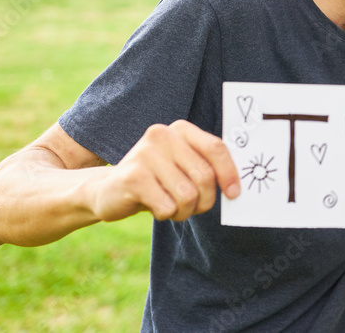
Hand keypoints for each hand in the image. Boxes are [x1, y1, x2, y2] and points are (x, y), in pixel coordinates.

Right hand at [91, 120, 240, 222]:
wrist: (109, 191)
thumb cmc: (157, 182)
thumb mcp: (183, 167)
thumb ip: (207, 168)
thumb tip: (236, 186)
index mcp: (181, 129)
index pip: (216, 148)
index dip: (229, 173)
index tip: (234, 194)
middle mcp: (162, 135)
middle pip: (204, 176)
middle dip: (204, 200)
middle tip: (193, 207)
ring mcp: (145, 154)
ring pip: (187, 195)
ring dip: (184, 211)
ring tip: (170, 206)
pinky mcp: (132, 177)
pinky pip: (167, 206)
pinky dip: (165, 214)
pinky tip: (152, 205)